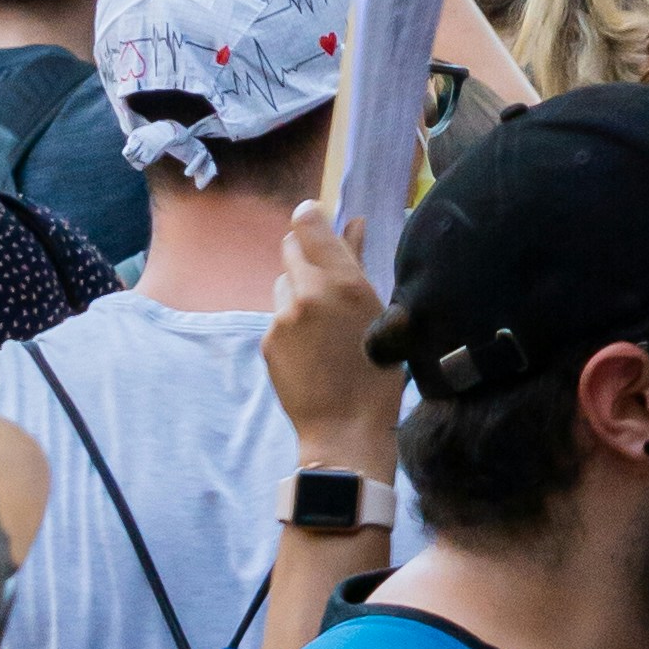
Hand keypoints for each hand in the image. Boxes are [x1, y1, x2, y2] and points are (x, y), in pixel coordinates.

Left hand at [267, 198, 405, 470]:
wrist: (344, 429)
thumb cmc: (378, 373)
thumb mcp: (380, 313)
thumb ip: (357, 264)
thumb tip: (352, 223)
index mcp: (343, 282)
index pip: (309, 225)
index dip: (310, 219)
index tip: (315, 220)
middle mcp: (308, 292)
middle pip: (291, 249)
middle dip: (306, 256)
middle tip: (326, 279)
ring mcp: (283, 317)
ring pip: (284, 284)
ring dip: (298, 290)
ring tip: (321, 322)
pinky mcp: (268, 341)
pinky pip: (278, 316)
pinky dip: (291, 322)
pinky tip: (310, 347)